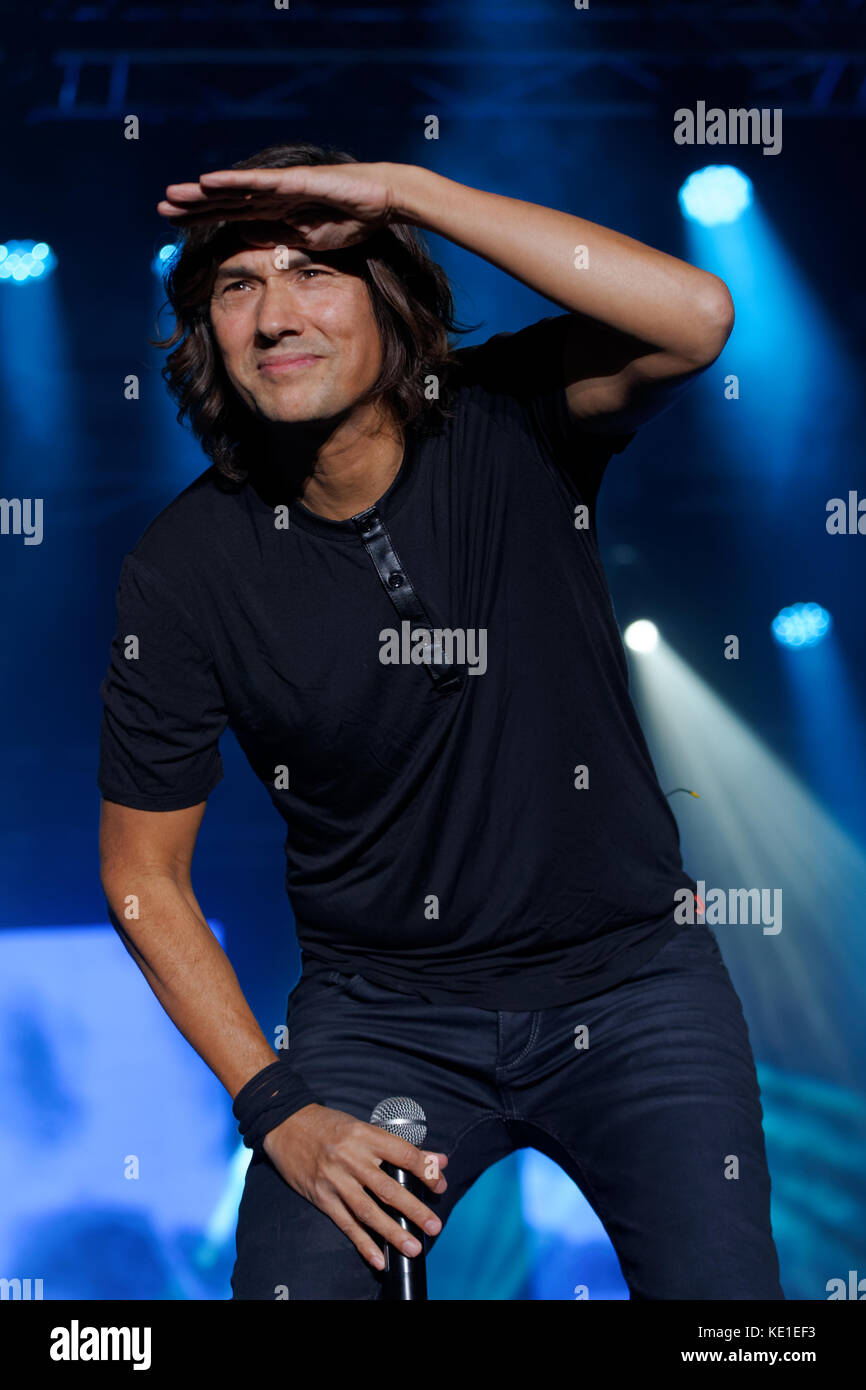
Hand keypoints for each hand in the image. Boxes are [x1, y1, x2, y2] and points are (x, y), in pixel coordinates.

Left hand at [156, 162, 398, 250]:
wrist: (382, 202)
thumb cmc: (351, 219)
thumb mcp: (308, 240)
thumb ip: (279, 240)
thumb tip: (249, 240)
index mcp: (275, 212)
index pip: (230, 216)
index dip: (204, 220)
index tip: (176, 226)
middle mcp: (272, 196)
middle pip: (224, 201)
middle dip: (193, 206)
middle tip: (161, 210)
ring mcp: (280, 187)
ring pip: (233, 190)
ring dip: (202, 193)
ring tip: (172, 195)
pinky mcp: (293, 182)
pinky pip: (257, 183)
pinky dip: (232, 182)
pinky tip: (207, 181)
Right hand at [262, 1103, 448, 1269]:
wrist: (286, 1125)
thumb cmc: (329, 1125)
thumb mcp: (363, 1127)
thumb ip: (399, 1145)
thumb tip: (438, 1160)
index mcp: (365, 1136)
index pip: (403, 1154)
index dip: (425, 1171)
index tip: (439, 1186)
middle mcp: (350, 1158)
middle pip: (388, 1188)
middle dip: (414, 1209)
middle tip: (434, 1226)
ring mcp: (334, 1180)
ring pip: (368, 1211)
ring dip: (392, 1232)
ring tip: (412, 1247)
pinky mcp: (321, 1197)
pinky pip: (346, 1223)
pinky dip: (363, 1243)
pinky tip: (378, 1258)